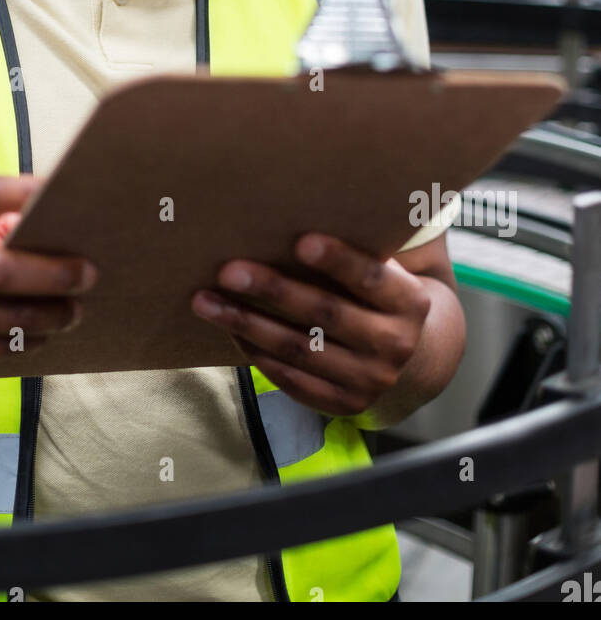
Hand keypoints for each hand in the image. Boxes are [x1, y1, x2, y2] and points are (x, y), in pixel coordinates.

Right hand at [0, 175, 97, 379]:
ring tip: (74, 312)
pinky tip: (43, 334)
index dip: (29, 194)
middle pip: (2, 271)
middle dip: (54, 275)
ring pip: (4, 318)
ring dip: (49, 317)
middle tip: (88, 275)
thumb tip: (64, 207)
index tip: (67, 194)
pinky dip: (27, 341)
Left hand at [191, 232, 430, 415]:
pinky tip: (230, 331)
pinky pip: (292, 379)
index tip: (301, 242)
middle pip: (325, 314)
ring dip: (247, 324)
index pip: (372, 278)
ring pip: (300, 349)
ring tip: (206, 302)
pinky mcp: (344, 405)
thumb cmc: (379, 296)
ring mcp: (370, 380)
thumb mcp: (386, 274)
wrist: (413, 359)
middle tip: (228, 270)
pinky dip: (257, 354)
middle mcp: (394, 344)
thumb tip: (290, 214)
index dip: (339, 260)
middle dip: (272, 291)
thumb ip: (357, 252)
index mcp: (410, 302)